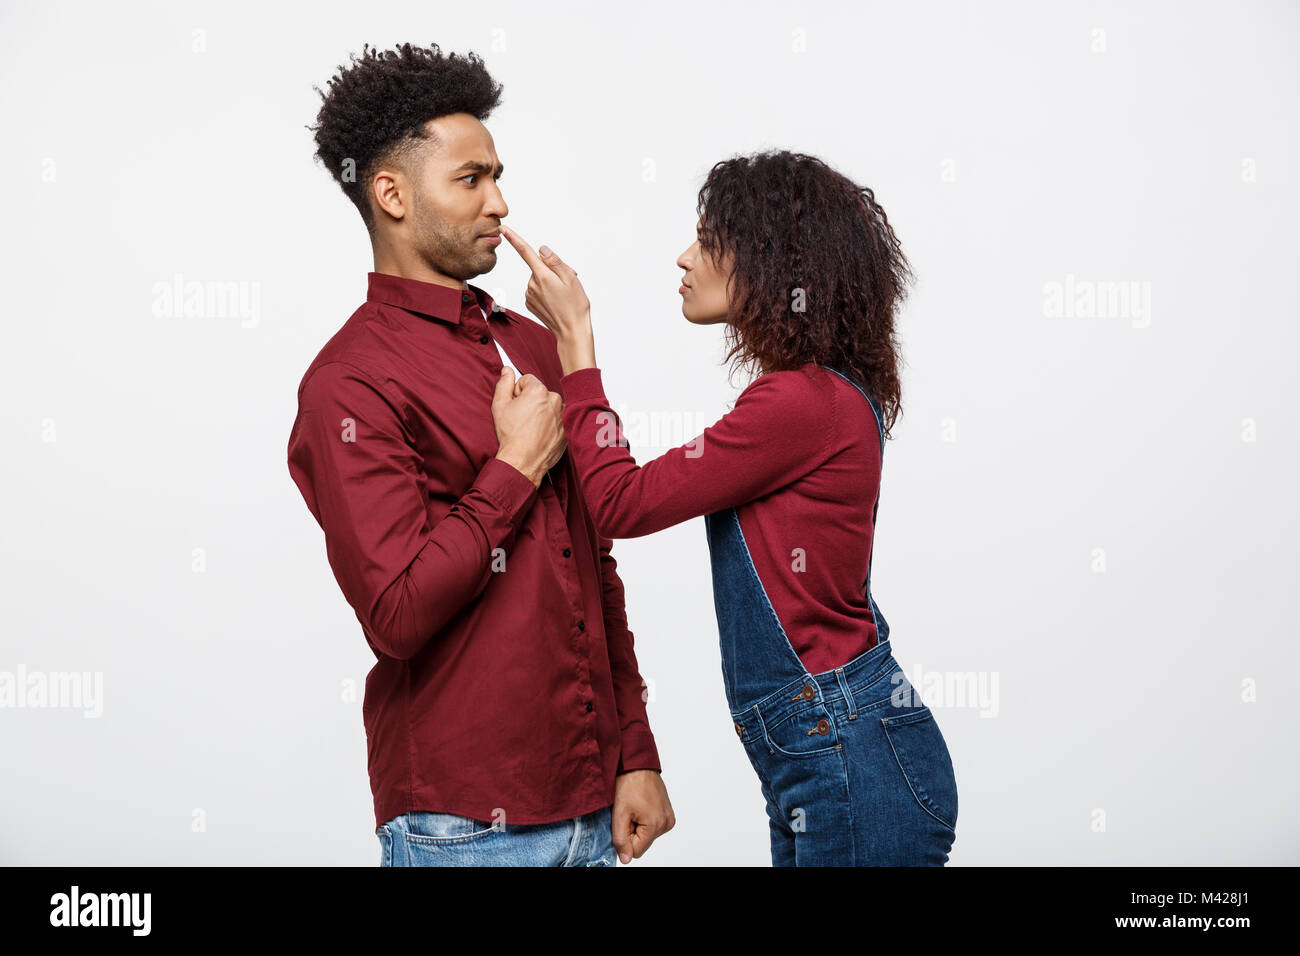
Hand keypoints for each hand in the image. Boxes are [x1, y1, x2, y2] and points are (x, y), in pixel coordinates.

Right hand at [490, 366, 565, 486]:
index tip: (516, 405)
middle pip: (540, 393)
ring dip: (542, 412)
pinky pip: (558, 419)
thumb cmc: (511, 435)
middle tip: (522, 418)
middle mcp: (555, 400)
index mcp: (539, 390)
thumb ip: (504, 383)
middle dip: (531, 401)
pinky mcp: (568, 428)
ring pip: (550, 406)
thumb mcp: (500, 405)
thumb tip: (507, 370)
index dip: (518, 392)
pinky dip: (551, 424)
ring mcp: (563, 414)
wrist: (523, 461)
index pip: (527, 380)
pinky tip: (540, 433)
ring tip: (532, 428)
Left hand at [499, 224, 595, 375]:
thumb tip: (541, 249)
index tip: (504, 229)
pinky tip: (555, 301)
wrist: (571, 331)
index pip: (525, 252)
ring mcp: (530, 295)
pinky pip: (536, 290)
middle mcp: (532, 285)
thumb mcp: (570, 279)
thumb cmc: (575, 306)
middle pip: (539, 268)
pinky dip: (546, 292)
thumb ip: (554, 261)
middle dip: (552, 271)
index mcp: (542, 276)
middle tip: (568, 283)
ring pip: (539, 280)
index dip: (514, 239)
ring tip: (564, 295)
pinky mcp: (530, 303)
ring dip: (550, 282)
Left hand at [611, 769, 674, 863]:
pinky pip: (653, 826)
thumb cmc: (629, 783)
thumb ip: (621, 839)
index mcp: (656, 825)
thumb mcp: (619, 813)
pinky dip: (644, 819)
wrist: (639, 764)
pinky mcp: (668, 812)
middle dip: (632, 831)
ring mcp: (669, 817)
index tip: (624, 820)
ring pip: (647, 835)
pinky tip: (641, 805)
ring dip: (637, 824)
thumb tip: (625, 859)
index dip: (625, 838)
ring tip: (634, 806)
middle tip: (628, 811)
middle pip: (642, 843)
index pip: (636, 851)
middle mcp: (666, 823)